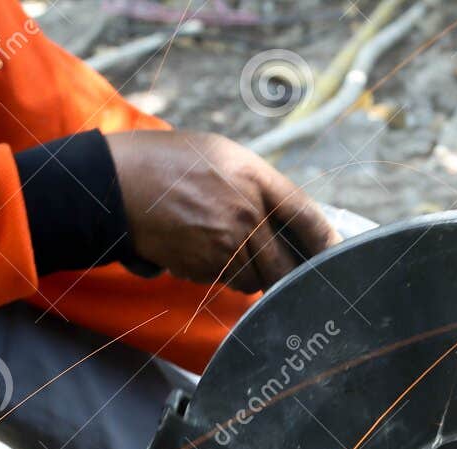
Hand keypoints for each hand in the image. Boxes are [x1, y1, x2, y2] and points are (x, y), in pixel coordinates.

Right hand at [105, 130, 337, 292]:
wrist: (117, 184)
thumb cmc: (170, 164)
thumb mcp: (223, 157)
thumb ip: (259, 187)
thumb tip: (291, 224)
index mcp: (255, 177)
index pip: (307, 217)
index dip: (328, 243)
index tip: (339, 258)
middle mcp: (247, 211)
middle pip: (286, 263)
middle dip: (287, 273)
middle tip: (284, 272)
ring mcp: (226, 242)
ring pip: (257, 280)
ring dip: (251, 275)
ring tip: (225, 248)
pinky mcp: (205, 265)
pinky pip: (229, 283)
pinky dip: (223, 277)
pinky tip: (201, 251)